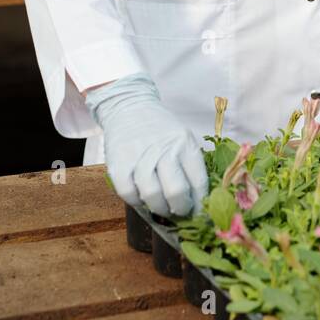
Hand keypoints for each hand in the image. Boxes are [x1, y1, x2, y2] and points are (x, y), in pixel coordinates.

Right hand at [84, 72, 208, 217]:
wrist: (129, 106)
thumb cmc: (160, 129)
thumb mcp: (182, 138)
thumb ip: (189, 166)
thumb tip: (198, 202)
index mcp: (185, 143)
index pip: (199, 181)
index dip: (201, 203)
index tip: (200, 212)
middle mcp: (164, 149)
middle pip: (176, 191)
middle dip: (181, 208)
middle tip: (180, 211)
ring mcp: (140, 156)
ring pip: (152, 196)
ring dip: (159, 209)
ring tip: (162, 208)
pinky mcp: (118, 164)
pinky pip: (129, 194)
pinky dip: (137, 202)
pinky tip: (142, 198)